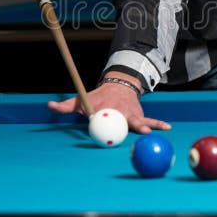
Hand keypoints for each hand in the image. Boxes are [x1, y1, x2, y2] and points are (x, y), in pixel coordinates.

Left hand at [48, 82, 170, 133]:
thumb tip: (49, 105)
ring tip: (151, 130)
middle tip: (134, 129)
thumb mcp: (82, 99)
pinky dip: (158, 123)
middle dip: (128, 124)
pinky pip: (149, 119)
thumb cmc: (98, 97)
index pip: (101, 114)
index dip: (100, 117)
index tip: (99, 119)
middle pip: (123, 120)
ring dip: (146, 125)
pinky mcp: (139, 115)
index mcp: (103, 109)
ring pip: (138, 120)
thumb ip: (66, 106)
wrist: (118, 86)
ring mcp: (131, 113)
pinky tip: (167, 128)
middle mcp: (118, 112)